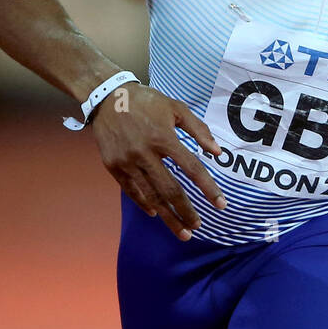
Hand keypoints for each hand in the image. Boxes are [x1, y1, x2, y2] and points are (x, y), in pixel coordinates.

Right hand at [92, 84, 226, 239]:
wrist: (106, 97)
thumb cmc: (147, 102)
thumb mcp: (176, 108)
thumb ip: (199, 130)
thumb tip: (217, 152)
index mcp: (164, 138)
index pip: (192, 169)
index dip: (208, 189)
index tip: (221, 205)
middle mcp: (145, 153)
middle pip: (171, 190)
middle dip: (186, 212)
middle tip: (197, 226)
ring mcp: (127, 162)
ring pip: (151, 196)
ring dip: (168, 217)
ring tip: (181, 231)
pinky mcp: (113, 166)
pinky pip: (131, 191)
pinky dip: (144, 204)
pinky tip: (156, 214)